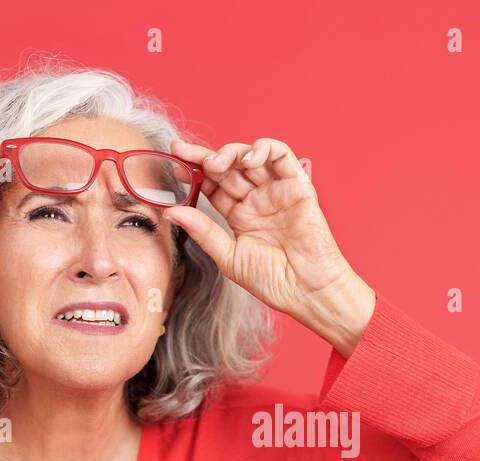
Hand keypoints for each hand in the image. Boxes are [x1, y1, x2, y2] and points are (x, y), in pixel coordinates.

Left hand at [162, 137, 375, 355]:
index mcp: (239, 216)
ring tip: (214, 163)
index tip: (175, 166)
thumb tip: (172, 211)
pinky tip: (248, 159)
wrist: (307, 292)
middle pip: (228, 167)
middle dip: (204, 157)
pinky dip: (263, 149)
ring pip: (250, 157)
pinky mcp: (297, 186)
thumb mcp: (228, 257)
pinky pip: (281, 156)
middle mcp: (257, 200)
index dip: (194, 173)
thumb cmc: (273, 281)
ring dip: (230, 152)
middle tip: (184, 154)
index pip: (213, 185)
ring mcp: (276, 191)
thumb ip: (203, 231)